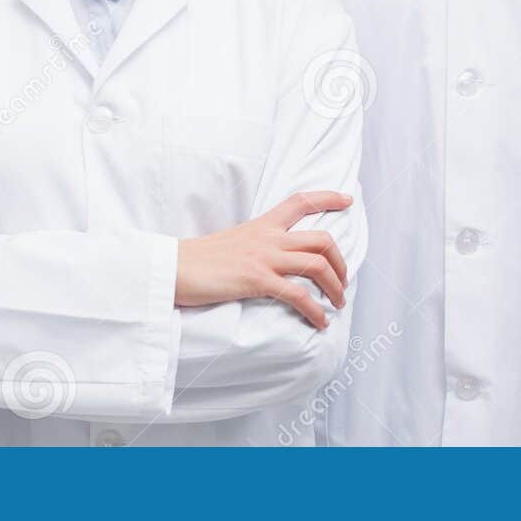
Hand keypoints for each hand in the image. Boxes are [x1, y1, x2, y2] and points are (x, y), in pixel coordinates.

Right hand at [176, 191, 353, 327]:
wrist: (173, 268)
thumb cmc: (197, 260)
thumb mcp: (232, 241)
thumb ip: (255, 244)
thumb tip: (270, 258)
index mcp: (262, 225)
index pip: (300, 202)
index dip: (328, 198)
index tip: (347, 199)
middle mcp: (268, 237)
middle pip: (321, 239)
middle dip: (340, 261)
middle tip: (342, 281)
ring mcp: (264, 258)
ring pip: (317, 265)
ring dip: (335, 286)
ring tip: (337, 303)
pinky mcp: (257, 280)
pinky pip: (298, 295)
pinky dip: (315, 311)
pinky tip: (319, 322)